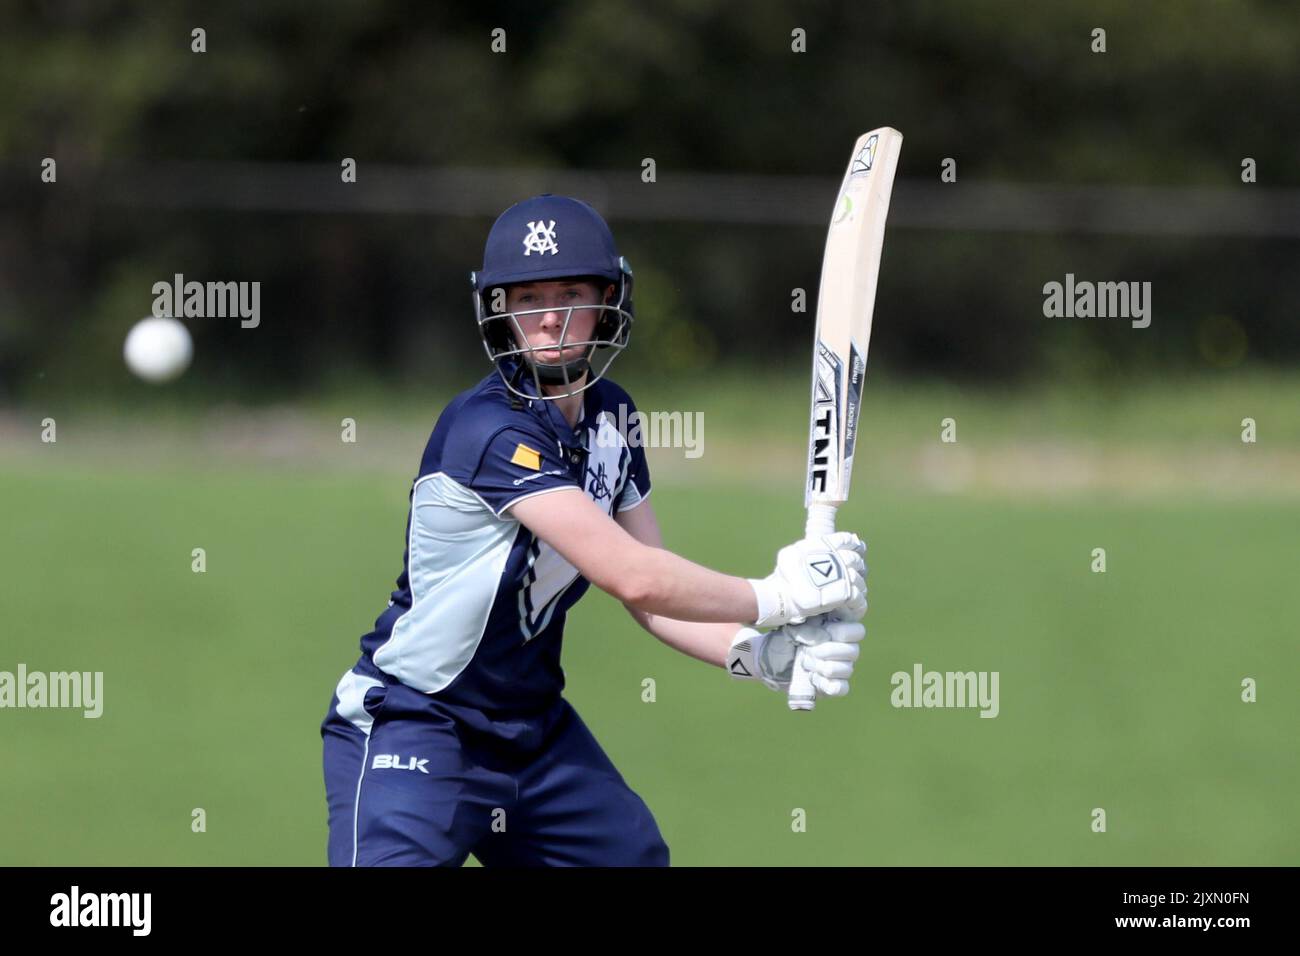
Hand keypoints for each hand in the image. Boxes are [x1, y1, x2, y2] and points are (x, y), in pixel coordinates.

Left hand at [727, 613, 864, 695]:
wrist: (769, 662)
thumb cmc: (784, 641)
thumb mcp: (791, 630)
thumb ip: (808, 630)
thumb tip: (824, 636)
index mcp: (838, 631)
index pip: (857, 631)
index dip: (841, 632)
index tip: (823, 630)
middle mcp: (845, 650)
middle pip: (853, 651)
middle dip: (827, 651)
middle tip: (807, 650)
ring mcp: (841, 669)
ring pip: (847, 670)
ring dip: (822, 667)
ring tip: (805, 663)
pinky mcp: (833, 686)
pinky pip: (841, 688)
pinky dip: (826, 684)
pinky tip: (812, 678)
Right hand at [748, 532, 866, 628]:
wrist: (782, 596)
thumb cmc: (784, 577)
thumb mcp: (793, 554)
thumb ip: (812, 550)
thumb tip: (828, 545)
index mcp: (824, 545)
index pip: (845, 539)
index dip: (854, 545)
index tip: (857, 549)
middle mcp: (835, 558)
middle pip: (855, 559)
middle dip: (857, 566)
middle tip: (856, 572)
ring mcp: (841, 576)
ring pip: (859, 579)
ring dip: (858, 585)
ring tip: (855, 591)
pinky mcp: (844, 593)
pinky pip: (858, 597)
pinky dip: (858, 602)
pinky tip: (855, 605)